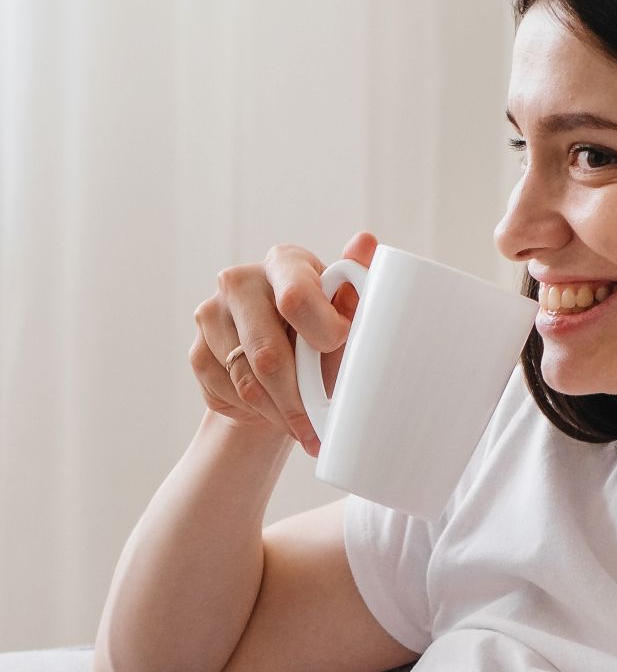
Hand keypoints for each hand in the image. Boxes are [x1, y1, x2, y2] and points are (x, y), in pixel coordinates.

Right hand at [189, 230, 378, 451]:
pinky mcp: (196, 348)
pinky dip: (253, 412)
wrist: (278, 375)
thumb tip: (365, 241)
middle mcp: (241, 280)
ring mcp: (212, 313)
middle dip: (296, 401)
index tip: (338, 354)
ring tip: (300, 427)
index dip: (322, 335)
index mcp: (285, 264)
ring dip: (277, 413)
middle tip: (316, 431)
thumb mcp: (343, 322)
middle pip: (267, 353)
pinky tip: (269, 410)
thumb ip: (354, 292)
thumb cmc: (320, 343)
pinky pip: (227, 392)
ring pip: (246, 381)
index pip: (295, 297)